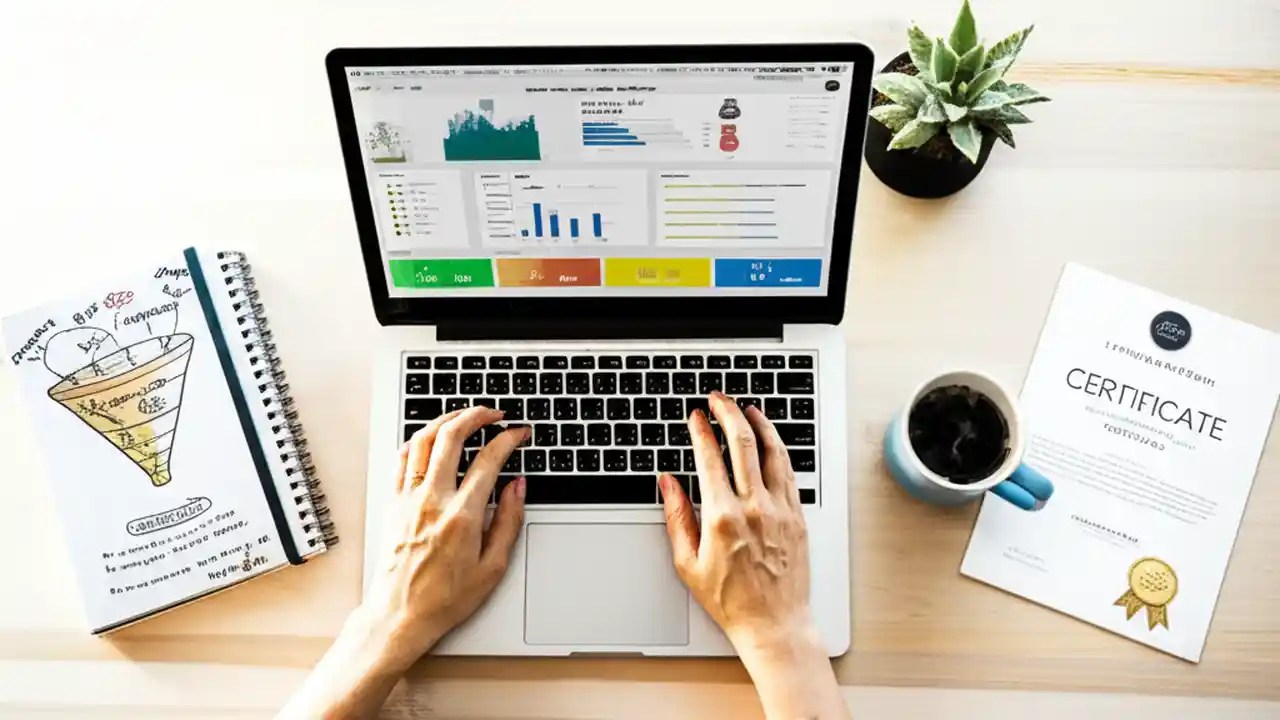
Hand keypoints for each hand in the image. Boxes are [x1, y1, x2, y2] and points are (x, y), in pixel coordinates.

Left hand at [279, 407, 528, 718]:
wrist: (400, 615)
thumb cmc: (445, 598)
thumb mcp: (493, 567)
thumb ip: (509, 521)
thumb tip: (517, 487)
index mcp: (461, 516)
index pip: (488, 460)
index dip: (509, 439)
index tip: (519, 433)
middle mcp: (431, 501)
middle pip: (452, 437)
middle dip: (477, 415)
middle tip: (494, 413)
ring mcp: (408, 499)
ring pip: (423, 440)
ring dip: (446, 419)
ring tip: (464, 415)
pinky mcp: (393, 503)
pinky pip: (403, 458)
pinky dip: (420, 439)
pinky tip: (432, 437)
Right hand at [659, 391, 847, 718]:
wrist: (774, 624)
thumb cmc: (731, 600)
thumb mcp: (687, 562)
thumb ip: (676, 517)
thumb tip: (667, 483)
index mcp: (722, 517)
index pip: (709, 458)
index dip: (700, 430)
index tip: (695, 417)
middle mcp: (754, 508)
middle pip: (742, 443)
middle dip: (728, 413)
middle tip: (718, 399)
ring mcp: (780, 510)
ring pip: (771, 451)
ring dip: (759, 423)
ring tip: (748, 408)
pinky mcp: (798, 516)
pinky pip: (788, 472)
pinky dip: (778, 449)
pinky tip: (771, 440)